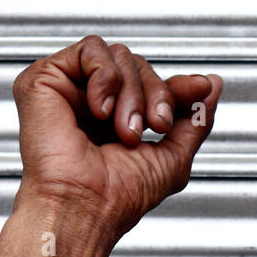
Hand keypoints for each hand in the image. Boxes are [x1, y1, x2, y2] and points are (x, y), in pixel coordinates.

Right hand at [11, 35, 222, 240]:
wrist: (85, 207)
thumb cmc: (119, 197)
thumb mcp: (174, 156)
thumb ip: (194, 119)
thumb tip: (212, 84)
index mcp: (116, 121)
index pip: (150, 84)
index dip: (174, 87)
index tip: (198, 89)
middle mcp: (91, 104)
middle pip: (137, 64)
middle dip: (155, 93)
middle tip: (153, 128)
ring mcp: (67, 91)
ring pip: (118, 55)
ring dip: (132, 92)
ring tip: (123, 130)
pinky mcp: (44, 80)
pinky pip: (91, 49)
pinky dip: (105, 77)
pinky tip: (99, 111)